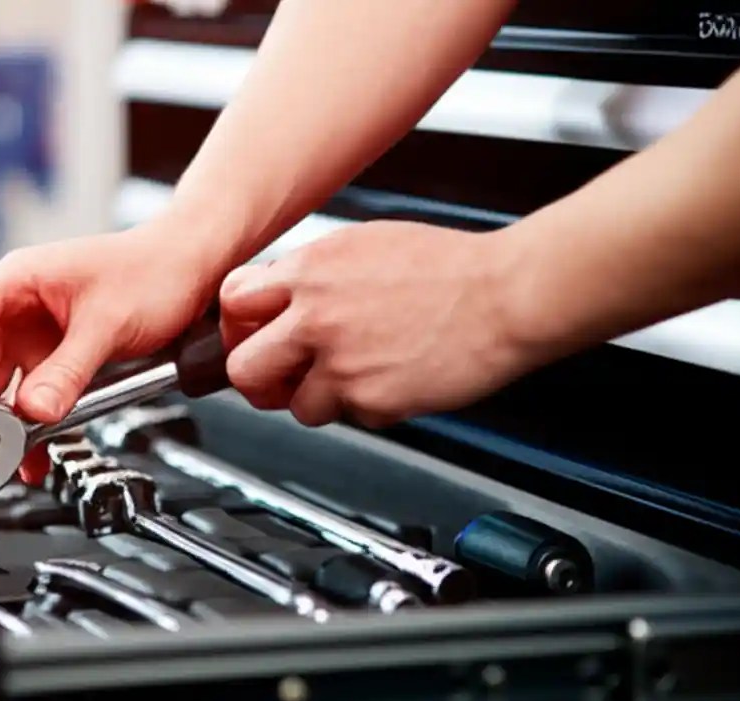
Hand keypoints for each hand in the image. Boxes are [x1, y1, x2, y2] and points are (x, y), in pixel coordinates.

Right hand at [0, 219, 225, 484]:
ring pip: (1, 386)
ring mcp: (38, 333)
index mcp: (17, 282)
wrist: (193, 265)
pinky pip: (32, 394)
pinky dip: (31, 424)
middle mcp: (19, 307)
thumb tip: (34, 412)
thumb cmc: (152, 270)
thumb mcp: (107, 324)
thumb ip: (68, 371)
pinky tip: (35, 453)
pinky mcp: (58, 354)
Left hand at [218, 220, 534, 427]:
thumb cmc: (449, 267)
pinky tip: (396, 377)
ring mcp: (341, 363)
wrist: (506, 294)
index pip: (233, 301)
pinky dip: (369, 406)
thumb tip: (281, 297)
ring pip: (296, 407)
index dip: (238, 325)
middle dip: (260, 379)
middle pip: (243, 368)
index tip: (250, 334)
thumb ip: (315, 274)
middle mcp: (315, 316)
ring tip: (357, 375)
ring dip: (319, 398)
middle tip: (279, 379)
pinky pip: (351, 417)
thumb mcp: (364, 245)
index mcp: (310, 270)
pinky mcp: (372, 401)